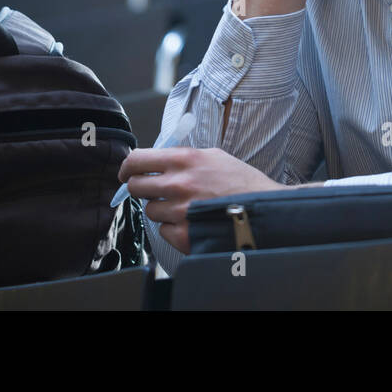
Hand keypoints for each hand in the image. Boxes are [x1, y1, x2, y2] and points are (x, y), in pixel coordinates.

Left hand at [119, 146, 287, 253]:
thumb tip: (157, 161)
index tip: (127, 173)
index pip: (136, 160)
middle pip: (136, 187)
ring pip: (150, 211)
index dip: (127, 168)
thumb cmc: (242, 182)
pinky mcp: (184, 235)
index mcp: (184, 160)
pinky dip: (173, 228)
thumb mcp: (214, 156)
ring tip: (185, 207)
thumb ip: (184, 157)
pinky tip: (192, 221)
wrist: (264, 209)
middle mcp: (178, 184)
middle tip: (155, 191)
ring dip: (162, 210)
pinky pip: (163, 231)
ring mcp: (179, 211)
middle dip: (143, 189)